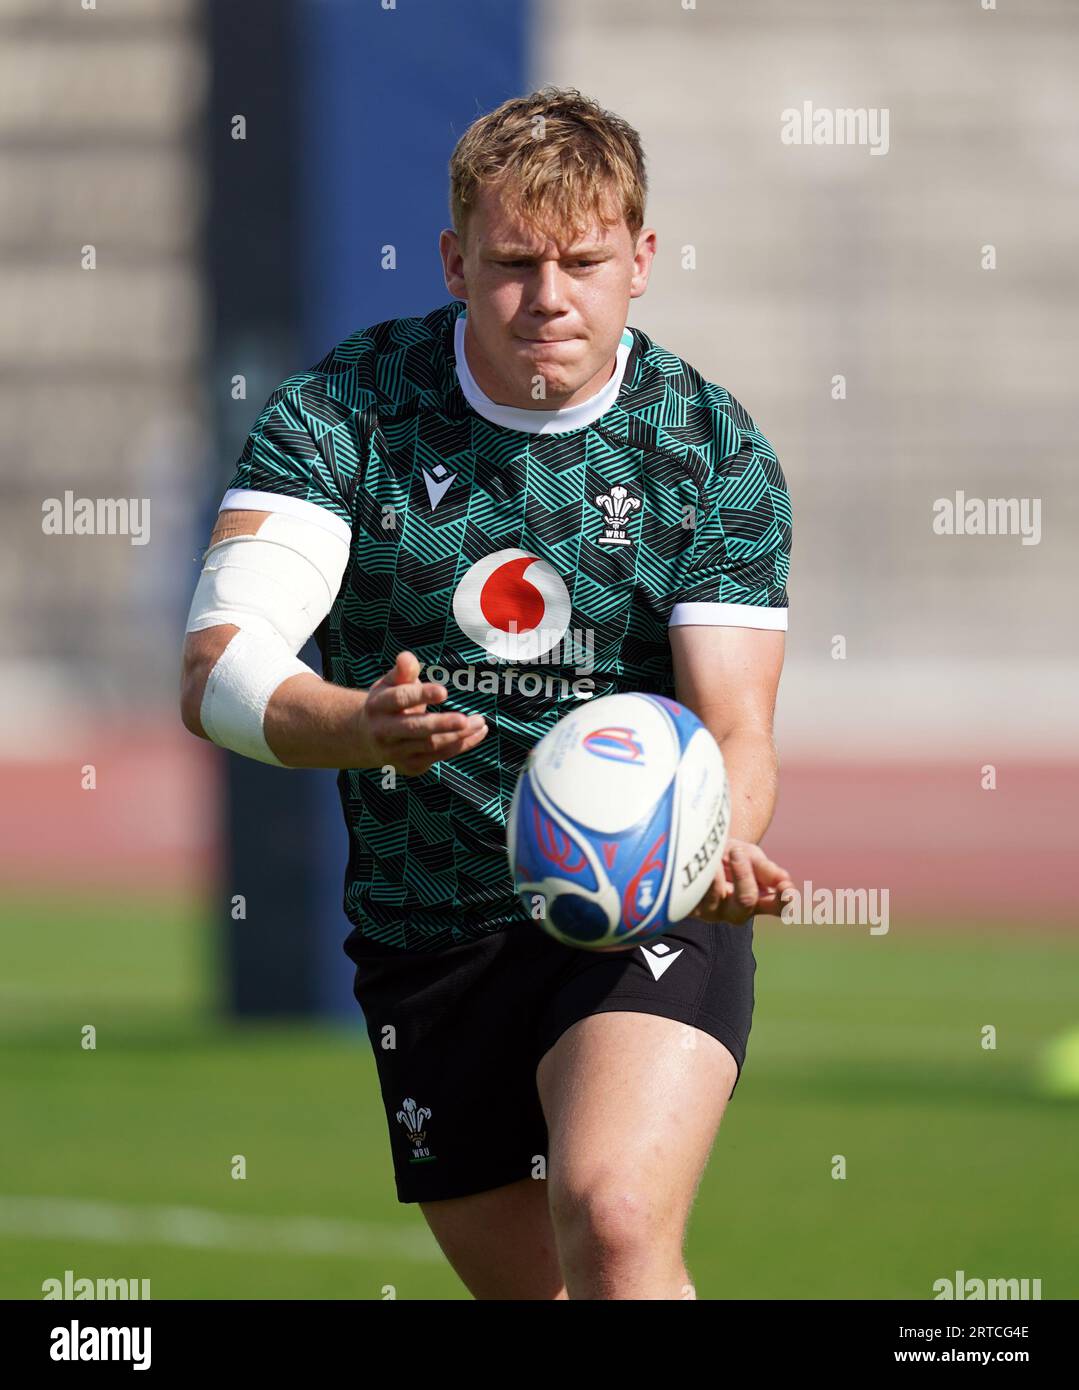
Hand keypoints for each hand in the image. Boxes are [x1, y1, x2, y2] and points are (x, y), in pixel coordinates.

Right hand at [356, 651, 487, 775]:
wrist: (367, 739)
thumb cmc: (386, 703)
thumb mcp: (389, 684)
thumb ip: (402, 671)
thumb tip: (407, 657)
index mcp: (378, 706)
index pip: (400, 699)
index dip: (422, 695)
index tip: (444, 691)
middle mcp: (384, 732)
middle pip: (414, 728)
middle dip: (440, 724)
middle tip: (464, 720)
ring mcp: (396, 752)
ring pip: (431, 745)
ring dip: (459, 735)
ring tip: (480, 721)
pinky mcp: (411, 766)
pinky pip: (440, 755)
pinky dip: (462, 744)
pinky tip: (478, 732)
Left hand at [688, 838, 793, 924]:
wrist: (700, 849)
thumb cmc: (731, 855)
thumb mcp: (751, 856)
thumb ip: (766, 870)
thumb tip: (784, 881)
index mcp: (760, 901)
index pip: (779, 907)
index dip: (785, 901)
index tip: (786, 887)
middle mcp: (738, 912)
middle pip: (746, 900)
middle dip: (743, 873)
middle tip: (737, 852)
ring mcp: (713, 912)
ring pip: (717, 894)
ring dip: (717, 869)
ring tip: (715, 855)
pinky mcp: (691, 908)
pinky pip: (696, 890)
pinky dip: (700, 872)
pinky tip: (699, 864)